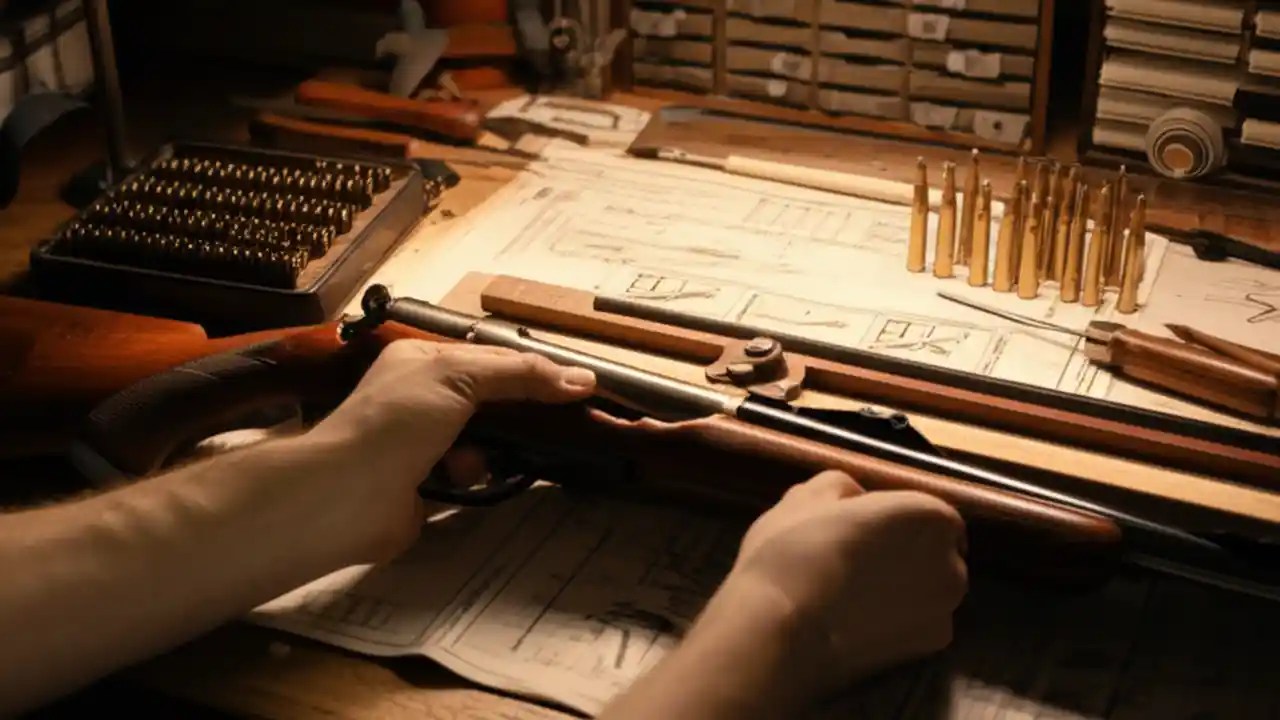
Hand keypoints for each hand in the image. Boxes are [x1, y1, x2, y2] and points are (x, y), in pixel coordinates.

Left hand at [307, 340, 595, 562]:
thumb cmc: (398, 420)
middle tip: (561, 424)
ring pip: (487, 439)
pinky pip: (471, 473)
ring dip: (492, 448)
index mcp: (424, 360)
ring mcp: (425, 442)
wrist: (348, 493)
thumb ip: (520, 374)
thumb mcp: (459, 376)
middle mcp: (423, 396)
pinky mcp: (429, 483)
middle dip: (519, 412)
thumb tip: (584, 379)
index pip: (494, 358)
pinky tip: (461, 479)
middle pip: (493, 400)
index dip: (536, 371)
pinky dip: (473, 475)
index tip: (581, 388)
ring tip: (479, 457)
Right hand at [722, 470, 967, 696]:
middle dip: (908, 553)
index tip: (864, 529)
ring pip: (930, 590)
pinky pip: (920, 623)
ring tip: (857, 594)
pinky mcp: (930, 647)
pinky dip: (900, 621)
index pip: (927, 511)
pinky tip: (862, 621)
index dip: (896, 518)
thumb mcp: (806, 497)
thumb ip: (844, 488)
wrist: (780, 630)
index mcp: (927, 514)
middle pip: (937, 551)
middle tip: (860, 561)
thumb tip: (854, 499)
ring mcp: (946, 609)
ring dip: (906, 587)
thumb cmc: (793, 551)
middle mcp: (951, 560)